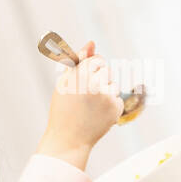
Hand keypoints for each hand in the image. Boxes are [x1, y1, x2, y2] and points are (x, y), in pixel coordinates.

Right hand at [38, 40, 123, 167]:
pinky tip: (97, 113)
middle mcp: (96, 83)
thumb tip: (92, 42)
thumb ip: (79, 60)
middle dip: (98, 78)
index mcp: (81, 75)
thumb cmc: (63, 109)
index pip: (97, 59)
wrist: (68, 139)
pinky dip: (110, 104)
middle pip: (106, 70)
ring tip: (90, 106)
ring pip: (113, 84)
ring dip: (104, 91)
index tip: (84, 78)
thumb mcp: (65, 82)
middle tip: (85, 95)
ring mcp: (107, 97)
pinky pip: (117, 98)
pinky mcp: (116, 108)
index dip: (90, 68)